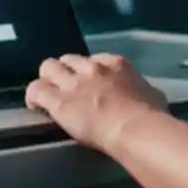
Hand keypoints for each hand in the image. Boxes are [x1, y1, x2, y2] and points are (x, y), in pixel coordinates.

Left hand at [25, 53, 167, 151]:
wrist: (135, 128)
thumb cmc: (150, 116)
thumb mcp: (153, 95)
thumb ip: (144, 91)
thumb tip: (149, 96)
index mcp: (116, 64)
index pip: (93, 59)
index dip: (88, 72)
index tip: (89, 84)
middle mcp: (92, 68)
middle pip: (68, 60)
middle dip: (65, 73)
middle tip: (66, 89)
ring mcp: (73, 83)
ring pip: (48, 67)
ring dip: (47, 80)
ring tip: (48, 94)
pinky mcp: (59, 101)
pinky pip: (36, 90)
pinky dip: (34, 97)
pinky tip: (36, 106)